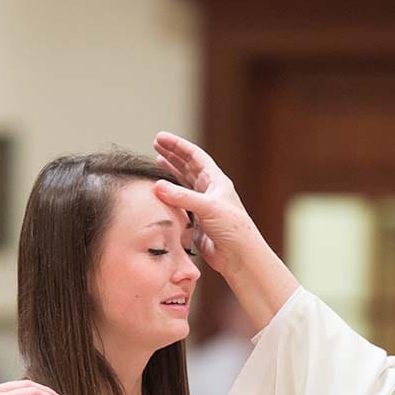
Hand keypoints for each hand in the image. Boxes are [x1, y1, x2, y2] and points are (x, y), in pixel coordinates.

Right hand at [152, 132, 262, 274]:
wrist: (239, 256)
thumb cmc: (233, 229)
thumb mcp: (208, 208)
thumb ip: (182, 197)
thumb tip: (158, 186)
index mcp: (216, 181)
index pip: (194, 156)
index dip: (177, 146)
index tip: (160, 138)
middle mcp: (209, 191)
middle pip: (188, 166)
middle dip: (172, 155)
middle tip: (155, 144)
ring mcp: (202, 206)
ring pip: (183, 183)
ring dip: (170, 172)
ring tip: (157, 162)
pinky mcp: (196, 222)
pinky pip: (180, 203)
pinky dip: (169, 196)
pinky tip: (160, 192)